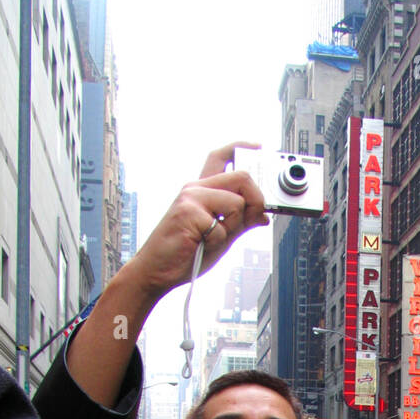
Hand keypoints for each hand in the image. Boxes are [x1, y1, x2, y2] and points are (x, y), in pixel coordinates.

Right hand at [128, 142, 267, 300]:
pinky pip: (222, 226)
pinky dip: (217, 242)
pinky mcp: (188, 212)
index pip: (221, 157)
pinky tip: (200, 244)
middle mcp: (196, 188)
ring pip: (236, 202)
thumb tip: (262, 215)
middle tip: (253, 219)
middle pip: (241, 176)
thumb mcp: (221, 236)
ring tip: (213, 239)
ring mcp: (191, 198)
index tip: (259, 148)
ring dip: (233, 227)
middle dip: (257, 200)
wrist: (156, 270)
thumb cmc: (185, 254)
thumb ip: (240, 223)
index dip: (242, 148)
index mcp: (202, 190)